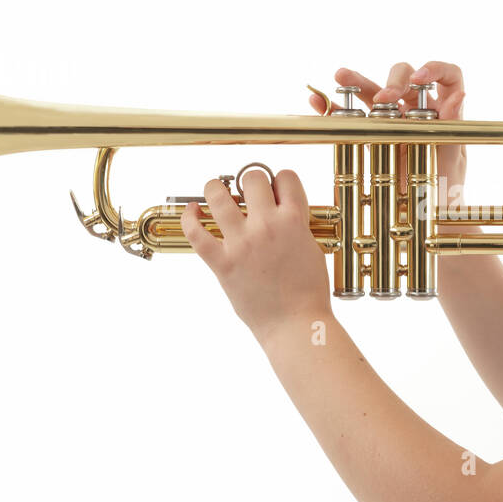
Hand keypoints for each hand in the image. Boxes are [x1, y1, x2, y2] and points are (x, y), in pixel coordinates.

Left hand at [179, 167, 331, 344]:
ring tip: (216, 191)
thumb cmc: (308, 293)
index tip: (275, 190)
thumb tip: (283, 212)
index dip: (280, 180)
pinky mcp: (222, 262)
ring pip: (217, 195)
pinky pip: (196, 232)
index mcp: (295, 221)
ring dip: (215, 188)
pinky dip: (190, 217)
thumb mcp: (312, 249)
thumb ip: (297, 226)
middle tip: (248, 192)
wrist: (295, 324)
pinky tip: (193, 211)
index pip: (285, 177)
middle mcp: (267, 226)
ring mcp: (242, 243)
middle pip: (252, 178)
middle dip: (251, 181)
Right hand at [309, 61, 468, 208]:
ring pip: (374, 92)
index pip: (447, 76)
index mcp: (444, 112)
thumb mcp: (452, 161)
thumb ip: (453, 128)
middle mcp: (418, 111)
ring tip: (340, 77)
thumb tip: (461, 95)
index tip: (421, 78)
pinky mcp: (371, 135)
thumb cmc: (445, 190)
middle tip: (385, 97)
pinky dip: (334, 108)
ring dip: (356, 82)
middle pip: (405, 78)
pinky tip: (319, 102)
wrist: (423, 216)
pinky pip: (352, 117)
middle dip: (394, 81)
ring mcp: (393, 121)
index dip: (436, 69)